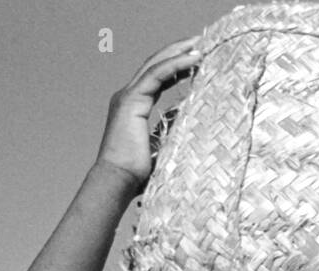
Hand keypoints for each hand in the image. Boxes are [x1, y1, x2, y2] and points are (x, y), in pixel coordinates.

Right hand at [94, 36, 202, 193]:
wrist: (118, 180)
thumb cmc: (137, 172)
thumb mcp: (161, 145)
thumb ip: (171, 128)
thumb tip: (187, 118)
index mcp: (133, 105)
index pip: (157, 76)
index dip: (176, 65)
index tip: (197, 58)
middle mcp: (128, 96)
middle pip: (155, 64)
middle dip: (178, 51)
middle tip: (200, 41)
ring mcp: (127, 96)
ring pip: (156, 64)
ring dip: (179, 52)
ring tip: (200, 45)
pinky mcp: (131, 101)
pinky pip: (156, 75)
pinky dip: (175, 64)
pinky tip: (193, 59)